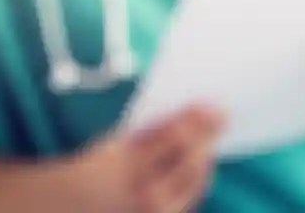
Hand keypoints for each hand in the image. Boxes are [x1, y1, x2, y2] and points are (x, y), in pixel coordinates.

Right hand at [71, 106, 224, 212]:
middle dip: (208, 137)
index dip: (196, 119)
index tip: (212, 103)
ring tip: (214, 135)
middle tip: (223, 116)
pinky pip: (192, 195)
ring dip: (207, 156)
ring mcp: (158, 212)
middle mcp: (146, 192)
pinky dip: (199, 175)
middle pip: (192, 162)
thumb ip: (153, 130)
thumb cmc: (101, 165)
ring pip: (197, 181)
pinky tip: (203, 158)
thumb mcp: (118, 141)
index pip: (173, 138)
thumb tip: (193, 112)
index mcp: (129, 165)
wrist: (81, 203)